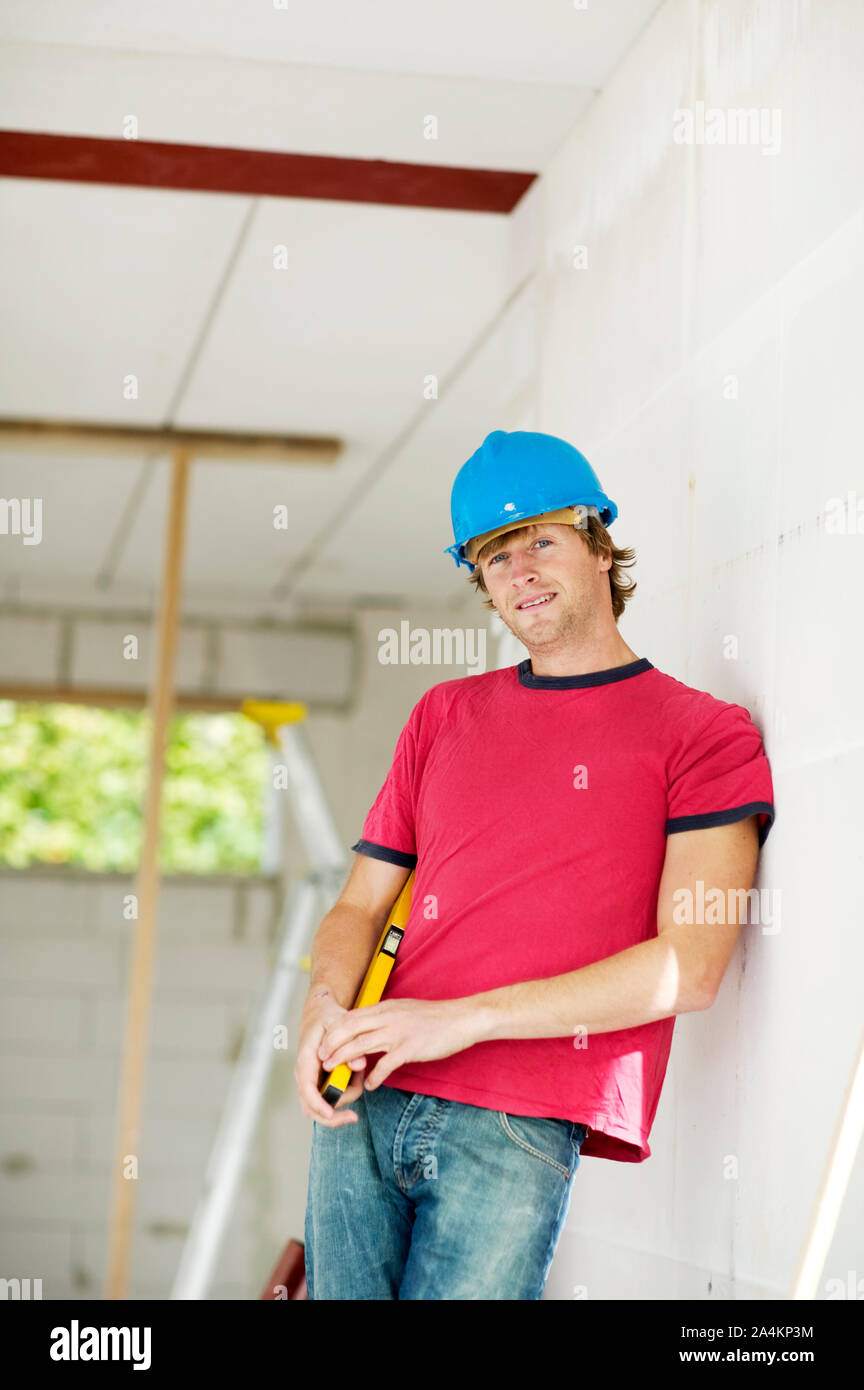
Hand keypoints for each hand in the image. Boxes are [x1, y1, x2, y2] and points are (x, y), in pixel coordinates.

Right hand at [294, 991, 369, 1127]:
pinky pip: (330, 1098)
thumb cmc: (327, 1018)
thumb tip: (358, 1065)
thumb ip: (349, 1041)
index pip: (307, 1089)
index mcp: (306, 1060)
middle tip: (354, 1116)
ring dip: (344, 1098)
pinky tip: (356, 1077)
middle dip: (332, 1116)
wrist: (319, 1014)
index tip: (331, 1113)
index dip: (317, 1104)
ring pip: (322, 1106)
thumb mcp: (339, 1023)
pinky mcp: (319, 1082)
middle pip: (311, 1108)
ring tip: (359, 1075)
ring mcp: (311, 1081)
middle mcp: (305, 1075)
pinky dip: (346, 1093)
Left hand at [316, 997, 481, 1090]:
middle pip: (349, 1029)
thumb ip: (385, 1018)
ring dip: (344, 1059)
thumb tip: (368, 1029)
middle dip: (331, 1044)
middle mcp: (387, 1017)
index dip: (334, 1031)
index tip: (324, 1043)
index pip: (351, 1017)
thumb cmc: (433, 1017)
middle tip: (321, 1059)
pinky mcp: (410, 1047)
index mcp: (385, 1008)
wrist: (460, 1018)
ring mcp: (398, 1032)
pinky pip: (386, 1065)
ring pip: (361, 1045)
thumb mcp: (403, 1010)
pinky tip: (370, 1086)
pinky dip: (375, 1077)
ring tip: (334, 1071)